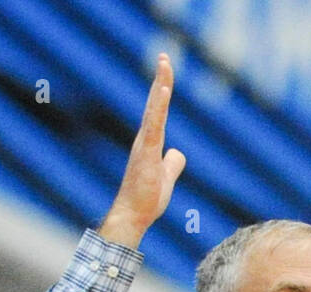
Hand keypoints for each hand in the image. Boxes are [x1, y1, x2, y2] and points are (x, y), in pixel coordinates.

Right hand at [99, 54, 186, 248]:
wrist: (133, 216)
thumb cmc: (146, 200)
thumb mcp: (166, 178)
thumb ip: (172, 164)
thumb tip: (177, 153)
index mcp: (150, 143)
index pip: (158, 112)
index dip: (162, 90)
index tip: (166, 69)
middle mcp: (145, 139)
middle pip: (154, 104)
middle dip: (160, 78)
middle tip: (165, 55)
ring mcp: (144, 145)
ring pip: (153, 110)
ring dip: (159, 86)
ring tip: (165, 64)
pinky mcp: (145, 153)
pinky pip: (153, 126)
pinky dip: (157, 107)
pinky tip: (162, 91)